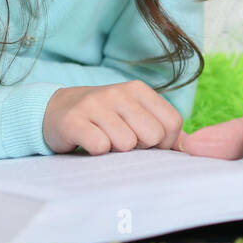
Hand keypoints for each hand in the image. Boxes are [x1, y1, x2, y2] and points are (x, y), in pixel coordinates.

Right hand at [43, 81, 184, 154]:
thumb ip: (162, 128)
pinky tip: (88, 143)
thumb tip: (189, 148)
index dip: (165, 143)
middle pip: (152, 135)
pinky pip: (99, 146)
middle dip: (140, 148)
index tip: (148, 145)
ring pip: (126, 143)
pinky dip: (95, 153)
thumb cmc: (102, 119)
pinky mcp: (73, 120)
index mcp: (139, 90)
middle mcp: (118, 92)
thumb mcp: (133, 115)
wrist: (53, 111)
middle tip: (121, 142)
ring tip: (103, 140)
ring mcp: (95, 104)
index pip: (172, 122)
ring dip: (115, 151)